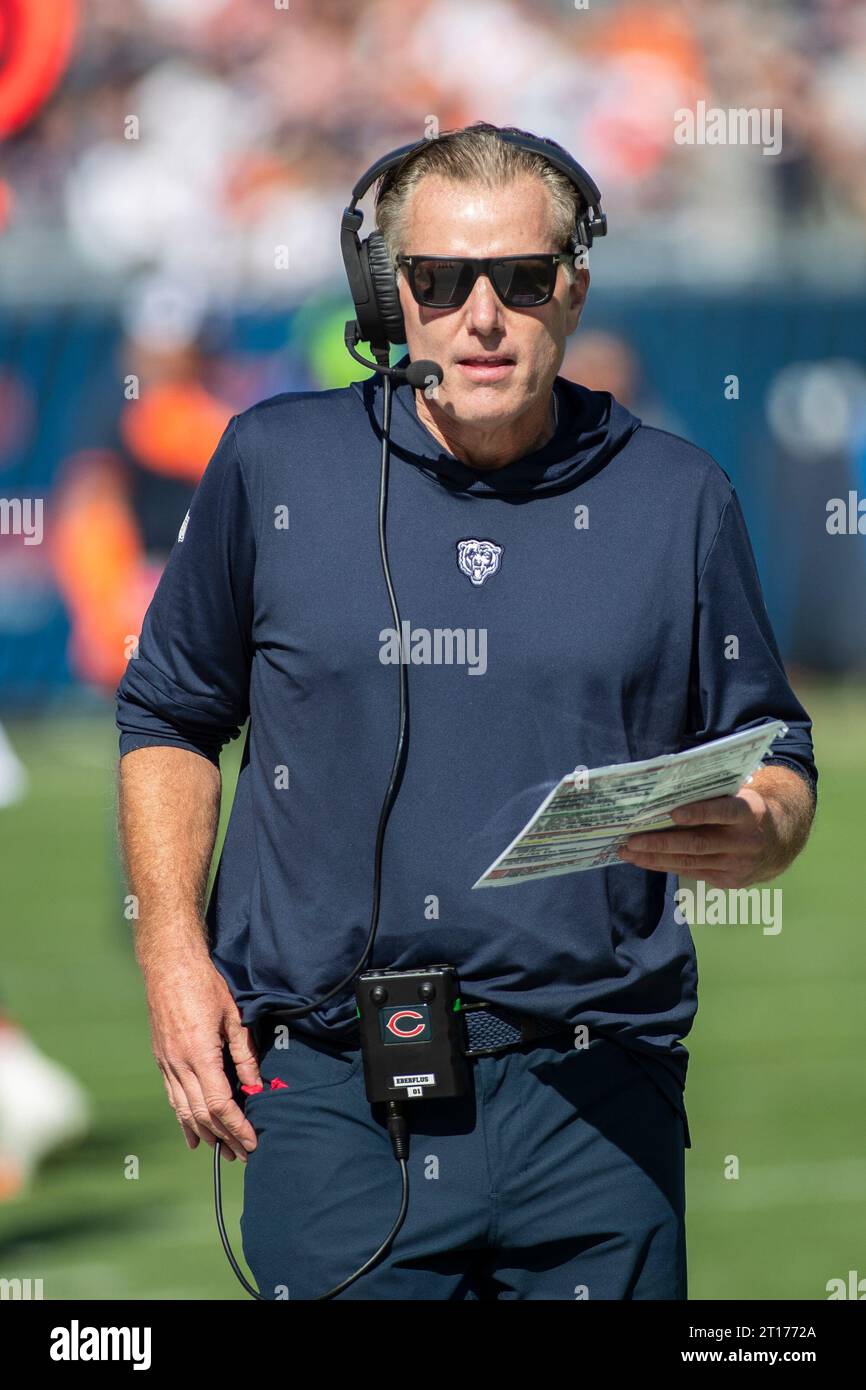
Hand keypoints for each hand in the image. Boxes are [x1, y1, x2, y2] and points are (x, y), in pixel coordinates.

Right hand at [144, 946, 261, 1161]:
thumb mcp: (233, 1017)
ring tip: (221, 1151)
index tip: (252, 1141)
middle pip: (202, 1113)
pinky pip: (173, 1097)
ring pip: (184, 1110)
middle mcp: (179, 1064)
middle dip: (224, 1137)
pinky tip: (192, 1134)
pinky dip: (183, 1119)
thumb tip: (256, 1084)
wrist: (169, 966)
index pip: (220, 1104)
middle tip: (242, 1154)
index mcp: (199, 1054)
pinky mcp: (162, 1059)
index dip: (237, 1126)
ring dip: (204, 1134)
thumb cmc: (205, 985)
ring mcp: (167, 1063)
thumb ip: (244, 1054)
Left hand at [618, 787, 783, 888]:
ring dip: (655, 858)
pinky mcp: (729, 882)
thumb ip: (713, 796)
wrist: (779, 844)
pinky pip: (692, 873)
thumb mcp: (739, 796)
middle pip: (697, 844)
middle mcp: (744, 842)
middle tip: (631, 840)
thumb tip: (667, 790)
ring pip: (690, 863)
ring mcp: (736, 865)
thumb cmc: (746, 811)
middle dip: (661, 842)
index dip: (698, 813)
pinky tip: (646, 861)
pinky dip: (666, 866)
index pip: (722, 812)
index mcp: (748, 813)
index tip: (672, 812)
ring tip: (629, 852)